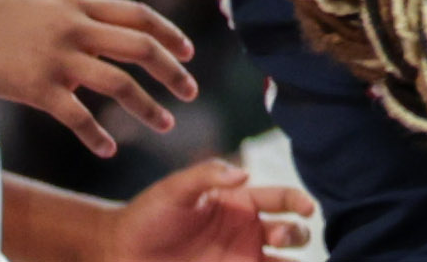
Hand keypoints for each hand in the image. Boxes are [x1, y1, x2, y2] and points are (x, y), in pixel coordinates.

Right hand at [0, 0, 199, 158]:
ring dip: (147, 108)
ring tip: (166, 124)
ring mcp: (57, 58)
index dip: (170, 32)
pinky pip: (76, 116)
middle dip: (172, 71)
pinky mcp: (35, 87)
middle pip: (141, 47)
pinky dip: (96, 135)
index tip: (190, 52)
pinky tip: (108, 150)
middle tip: (192, 91)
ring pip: (118, 84)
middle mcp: (75, 28)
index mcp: (79, 4)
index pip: (139, 14)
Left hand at [108, 160, 314, 259]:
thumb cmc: (148, 215)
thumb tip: (246, 173)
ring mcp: (240, 259)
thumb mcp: (176, 189)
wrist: (119, 251)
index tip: (307, 208)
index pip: (281, 198)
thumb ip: (209, 175)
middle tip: (280, 237)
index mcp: (240, 202)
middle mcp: (247, 232)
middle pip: (291, 232)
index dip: (299, 201)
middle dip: (297, 234)